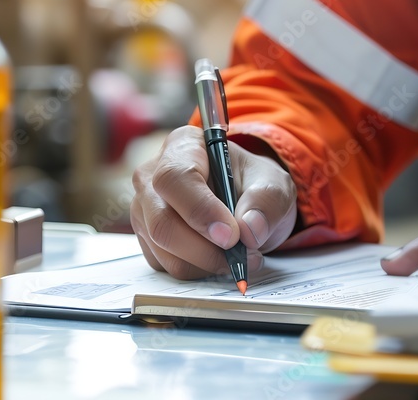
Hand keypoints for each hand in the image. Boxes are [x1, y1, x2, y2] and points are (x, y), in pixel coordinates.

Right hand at [131, 126, 297, 278]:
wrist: (244, 200)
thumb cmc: (252, 184)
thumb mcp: (273, 184)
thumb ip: (266, 201)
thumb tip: (249, 230)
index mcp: (181, 147)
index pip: (175, 178)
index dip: (200, 210)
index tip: (231, 235)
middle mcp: (152, 176)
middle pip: (162, 221)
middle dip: (206, 249)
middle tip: (243, 256)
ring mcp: (144, 209)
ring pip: (164, 249)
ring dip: (207, 263)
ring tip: (240, 256)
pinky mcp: (147, 238)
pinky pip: (166, 265)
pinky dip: (199, 270)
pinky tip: (220, 257)